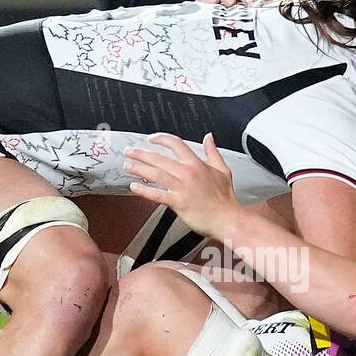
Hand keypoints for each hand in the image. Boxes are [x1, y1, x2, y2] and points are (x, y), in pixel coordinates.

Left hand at [125, 133, 244, 238]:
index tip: (151, 138)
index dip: (161, 139)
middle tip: (130, 152)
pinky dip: (144, 191)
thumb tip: (209, 137)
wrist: (227, 218)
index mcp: (197, 164)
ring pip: (155, 174)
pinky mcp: (178, 202)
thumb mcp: (223, 169)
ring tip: (128, 166)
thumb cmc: (225, 198)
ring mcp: (182, 188)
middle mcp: (187, 173)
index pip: (176, 144)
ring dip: (139, 169)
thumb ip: (213, 151)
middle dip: (141, 153)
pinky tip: (134, 187)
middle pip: (159, 158)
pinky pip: (157, 194)